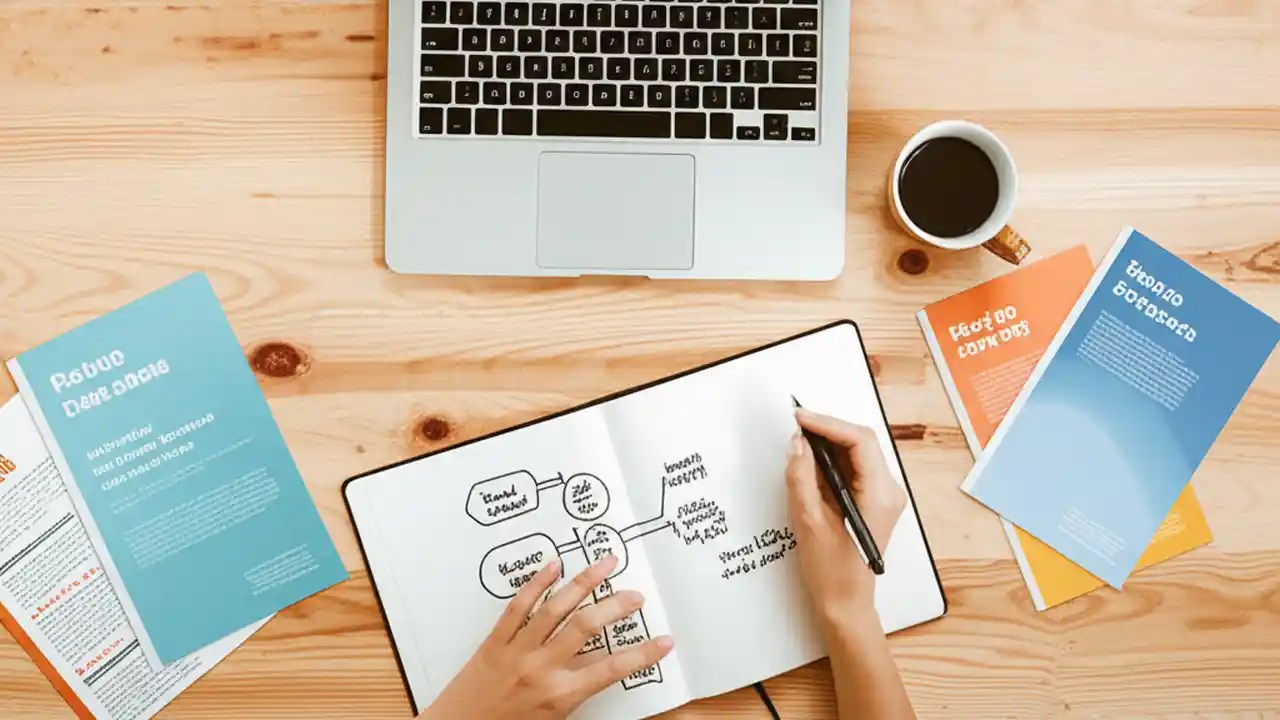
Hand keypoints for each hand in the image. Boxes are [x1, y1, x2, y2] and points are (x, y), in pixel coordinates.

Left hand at [423, 554, 673, 719]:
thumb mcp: (553, 719)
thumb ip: (576, 691)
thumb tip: (601, 667)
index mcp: (560, 695)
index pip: (613, 669)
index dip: (643, 654)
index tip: (665, 641)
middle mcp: (541, 668)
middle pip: (588, 627)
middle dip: (617, 607)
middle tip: (637, 596)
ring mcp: (517, 651)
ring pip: (557, 608)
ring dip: (584, 582)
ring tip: (605, 563)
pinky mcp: (494, 642)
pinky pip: (517, 607)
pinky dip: (537, 584)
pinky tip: (553, 566)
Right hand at [786, 409, 906, 620]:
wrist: (845, 601)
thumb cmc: (831, 570)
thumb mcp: (808, 520)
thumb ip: (801, 476)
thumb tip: (797, 443)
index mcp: (879, 495)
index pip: (859, 442)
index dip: (827, 424)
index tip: (799, 417)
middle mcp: (889, 491)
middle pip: (861, 442)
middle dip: (827, 429)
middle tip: (796, 424)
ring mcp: (884, 494)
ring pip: (858, 452)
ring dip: (829, 442)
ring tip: (799, 439)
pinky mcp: (874, 499)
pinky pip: (854, 467)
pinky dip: (833, 458)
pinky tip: (811, 460)